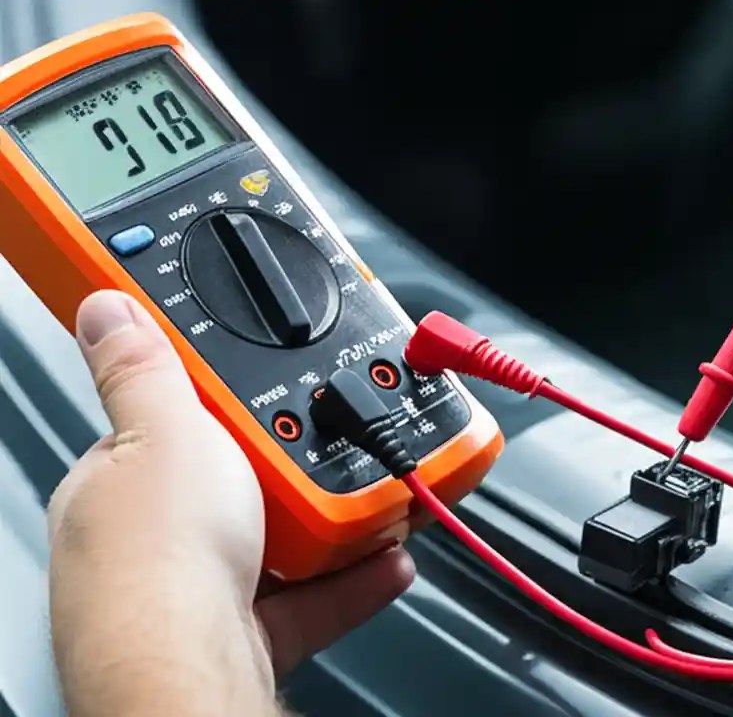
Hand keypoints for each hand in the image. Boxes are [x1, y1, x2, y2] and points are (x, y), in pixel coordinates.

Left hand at [48, 290, 414, 715]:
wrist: (191, 665)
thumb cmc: (156, 559)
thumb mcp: (166, 430)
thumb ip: (145, 369)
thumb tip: (106, 308)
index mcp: (117, 486)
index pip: (171, 429)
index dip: (226, 408)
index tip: (272, 396)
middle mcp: (149, 544)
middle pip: (237, 488)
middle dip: (296, 469)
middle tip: (337, 445)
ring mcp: (195, 594)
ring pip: (278, 546)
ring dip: (335, 523)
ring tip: (377, 494)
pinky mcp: (241, 639)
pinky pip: (309, 601)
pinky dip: (352, 581)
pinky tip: (385, 559)